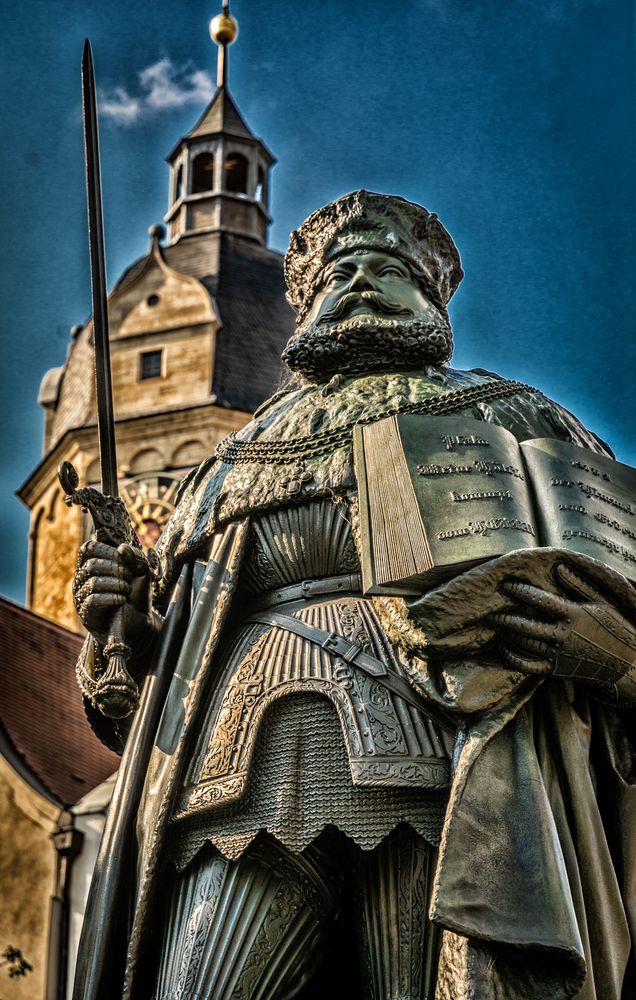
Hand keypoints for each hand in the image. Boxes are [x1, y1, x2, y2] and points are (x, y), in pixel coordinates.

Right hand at [73, 538, 154, 649]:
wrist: (140, 622)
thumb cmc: (136, 593)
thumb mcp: (142, 572)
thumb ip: (136, 557)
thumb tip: (122, 548)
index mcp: (92, 565)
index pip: (88, 549)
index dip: (109, 551)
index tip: (125, 561)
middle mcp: (82, 579)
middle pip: (91, 565)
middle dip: (116, 569)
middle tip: (130, 578)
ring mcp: (81, 597)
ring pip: (93, 582)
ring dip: (117, 585)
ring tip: (127, 590)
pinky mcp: (85, 614)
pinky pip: (93, 600)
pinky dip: (112, 598)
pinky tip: (122, 600)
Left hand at [489, 563, 635, 696]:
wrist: (626, 665)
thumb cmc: (614, 628)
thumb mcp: (601, 602)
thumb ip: (579, 585)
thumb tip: (558, 568)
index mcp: (574, 615)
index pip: (540, 600)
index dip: (520, 591)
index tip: (506, 584)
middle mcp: (563, 635)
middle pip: (526, 625)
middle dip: (504, 616)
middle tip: (489, 609)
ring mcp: (558, 655)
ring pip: (524, 644)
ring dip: (507, 633)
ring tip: (494, 622)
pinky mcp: (556, 671)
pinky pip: (528, 666)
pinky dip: (512, 657)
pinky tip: (503, 647)